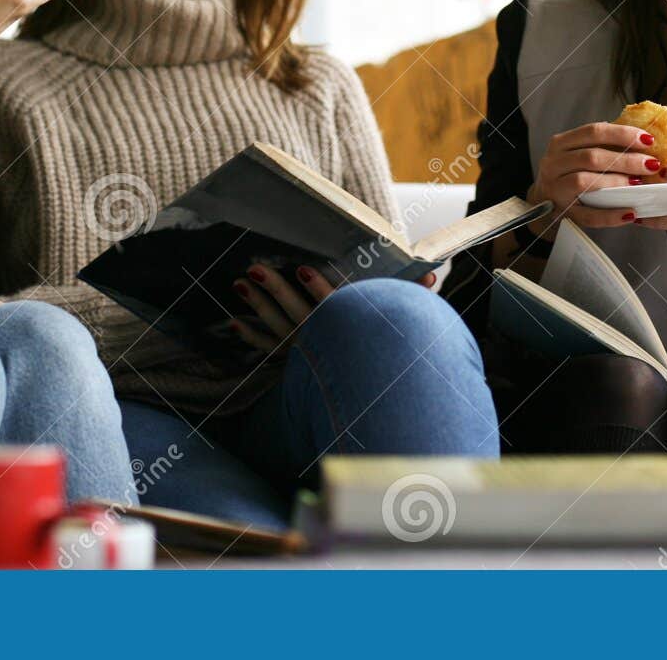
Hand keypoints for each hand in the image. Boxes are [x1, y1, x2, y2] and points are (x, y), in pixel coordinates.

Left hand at [228, 264, 440, 352]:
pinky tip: (233, 322)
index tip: (302, 269)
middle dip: (276, 291)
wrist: (370, 398)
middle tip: (256, 268)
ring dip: (257, 307)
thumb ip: (415, 297)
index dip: (318, 289)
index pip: (334, 310)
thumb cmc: (384, 354)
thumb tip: (432, 273)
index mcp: (348, 333)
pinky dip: (251, 337)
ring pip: (277, 330)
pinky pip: (267, 351)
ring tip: (239, 283)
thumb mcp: (400, 324)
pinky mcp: (291, 365)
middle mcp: (325, 345)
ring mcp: (305, 357)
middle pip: (296, 315)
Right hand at [531, 121, 662, 234]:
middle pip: (591, 157)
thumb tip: (643, 141)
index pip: (592, 132)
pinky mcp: (561, 213)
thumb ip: (602, 146)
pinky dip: (611, 215)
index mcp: (560, 144)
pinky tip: (629, 213)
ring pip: (584, 181)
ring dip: (616, 182)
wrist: (542, 205)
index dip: (621, 134)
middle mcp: (553, 163)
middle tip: (651, 164)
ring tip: (639, 184)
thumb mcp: (577, 154)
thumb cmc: (567, 175)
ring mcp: (555, 189)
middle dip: (625, 159)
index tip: (647, 140)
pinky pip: (588, 215)